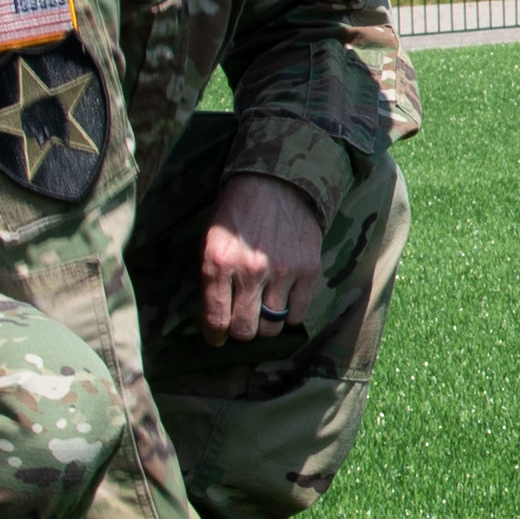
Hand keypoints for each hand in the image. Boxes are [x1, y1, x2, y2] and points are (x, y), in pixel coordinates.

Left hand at [196, 175, 326, 338]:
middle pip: (245, 330)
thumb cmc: (237, 212)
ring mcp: (282, 272)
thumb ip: (212, 280)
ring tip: (264, 307)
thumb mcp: (211, 241)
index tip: (218, 337)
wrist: (277, 181)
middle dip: (241, 330)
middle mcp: (250, 271)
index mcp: (218, 263)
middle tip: (242, 319)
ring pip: (272, 326)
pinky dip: (290, 313)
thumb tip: (216, 322)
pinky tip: (284, 298)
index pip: (216, 320)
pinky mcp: (308, 270)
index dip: (216, 336)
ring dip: (266, 322)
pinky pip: (298, 314)